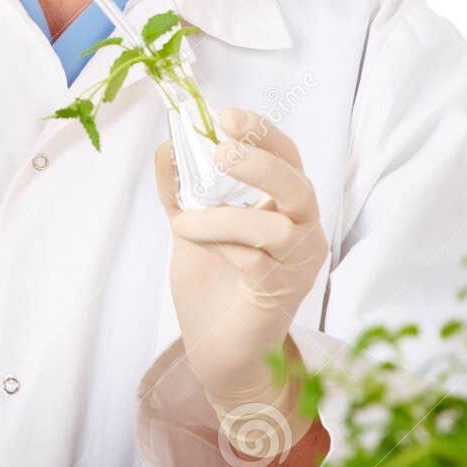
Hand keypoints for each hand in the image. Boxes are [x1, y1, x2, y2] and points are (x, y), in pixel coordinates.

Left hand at [154, 107, 328, 462]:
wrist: (219, 351)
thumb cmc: (214, 285)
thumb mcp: (190, 227)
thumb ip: (179, 189)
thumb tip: (164, 146)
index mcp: (286, 206)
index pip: (287, 157)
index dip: (261, 132)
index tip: (225, 115)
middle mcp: (302, 230)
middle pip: (298, 184)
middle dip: (260, 162)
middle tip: (221, 150)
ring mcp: (297, 264)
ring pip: (274, 224)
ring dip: (223, 215)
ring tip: (182, 219)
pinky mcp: (281, 292)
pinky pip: (253, 258)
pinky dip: (218, 242)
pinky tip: (193, 239)